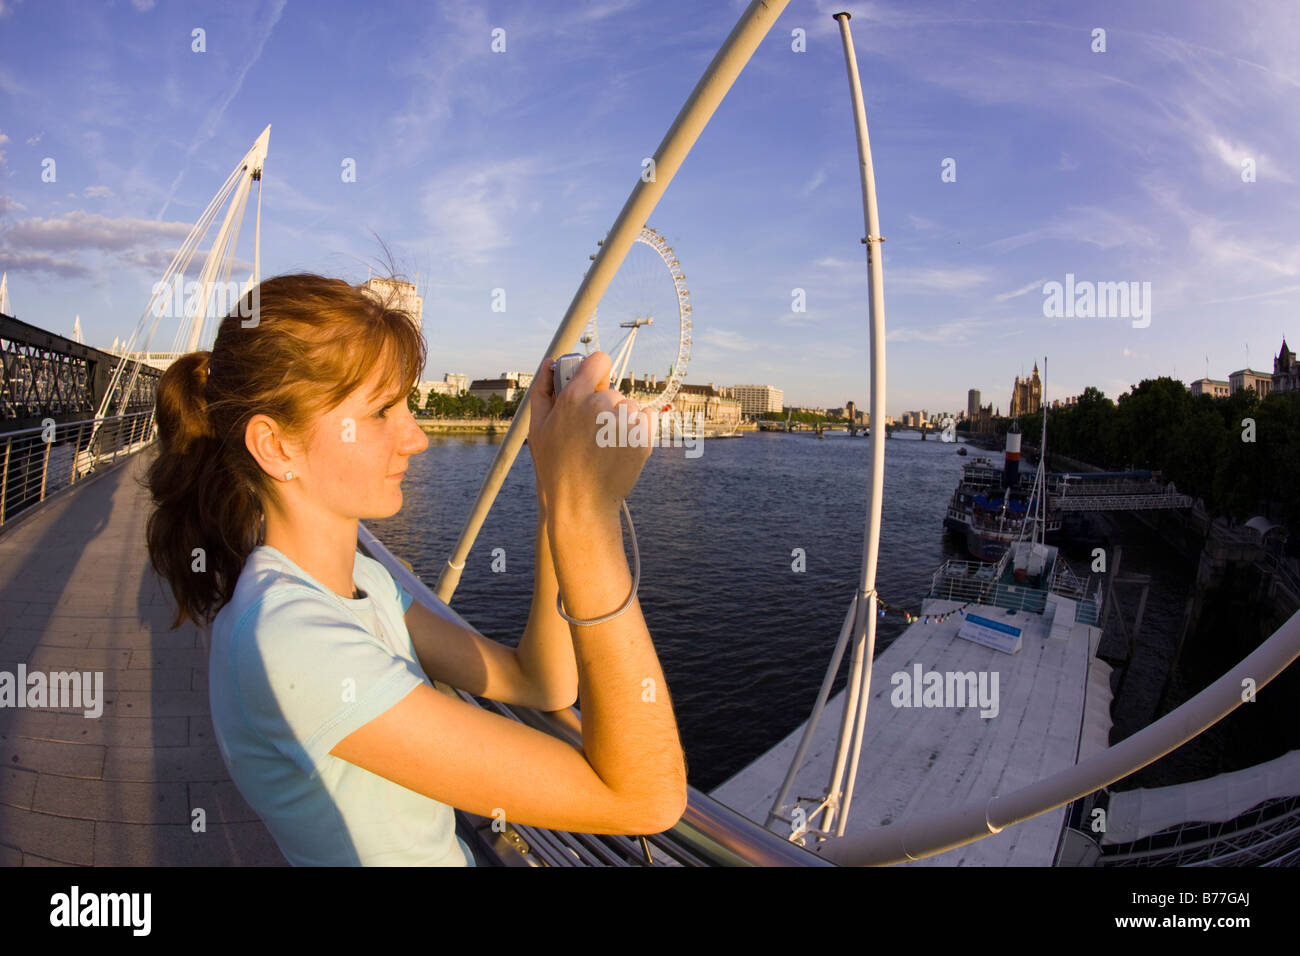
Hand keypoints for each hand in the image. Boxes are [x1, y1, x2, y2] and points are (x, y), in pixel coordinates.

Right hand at [528, 351, 651, 514]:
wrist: (581, 504)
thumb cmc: (555, 467)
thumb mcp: (538, 428)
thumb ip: (543, 390)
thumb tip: (551, 364)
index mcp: (575, 398)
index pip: (598, 361)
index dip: (594, 371)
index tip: (591, 383)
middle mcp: (602, 405)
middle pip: (611, 390)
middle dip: (602, 405)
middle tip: (589, 432)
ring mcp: (625, 422)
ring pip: (628, 407)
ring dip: (619, 419)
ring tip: (603, 446)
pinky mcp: (643, 439)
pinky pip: (646, 419)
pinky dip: (636, 429)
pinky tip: (619, 447)